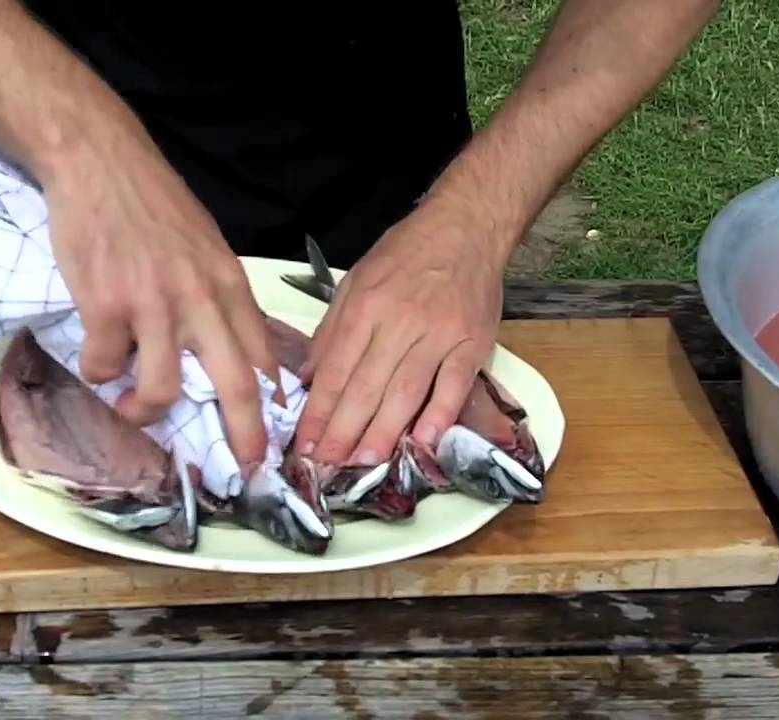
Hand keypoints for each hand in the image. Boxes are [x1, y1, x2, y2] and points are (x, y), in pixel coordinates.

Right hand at [44, 143, 280, 466]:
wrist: (100, 162)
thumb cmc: (153, 204)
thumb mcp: (206, 245)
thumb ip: (218, 294)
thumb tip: (232, 344)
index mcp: (229, 284)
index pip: (261, 354)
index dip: (271, 402)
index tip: (275, 434)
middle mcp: (200, 300)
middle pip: (233, 384)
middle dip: (245, 434)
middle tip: (246, 465)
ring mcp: (153, 305)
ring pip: (164, 390)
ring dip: (146, 413)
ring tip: (133, 410)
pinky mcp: (106, 306)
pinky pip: (107, 367)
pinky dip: (100, 374)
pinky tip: (96, 359)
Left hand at [294, 201, 505, 464]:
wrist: (468, 225)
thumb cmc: (407, 253)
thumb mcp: (356, 279)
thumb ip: (332, 329)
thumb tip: (308, 377)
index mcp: (365, 306)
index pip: (335, 369)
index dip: (319, 411)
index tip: (305, 444)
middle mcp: (400, 321)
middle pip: (366, 386)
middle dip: (343, 432)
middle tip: (327, 465)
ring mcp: (440, 333)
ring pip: (406, 391)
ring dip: (383, 431)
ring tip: (363, 462)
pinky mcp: (473, 341)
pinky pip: (455, 385)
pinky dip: (440, 415)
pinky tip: (423, 442)